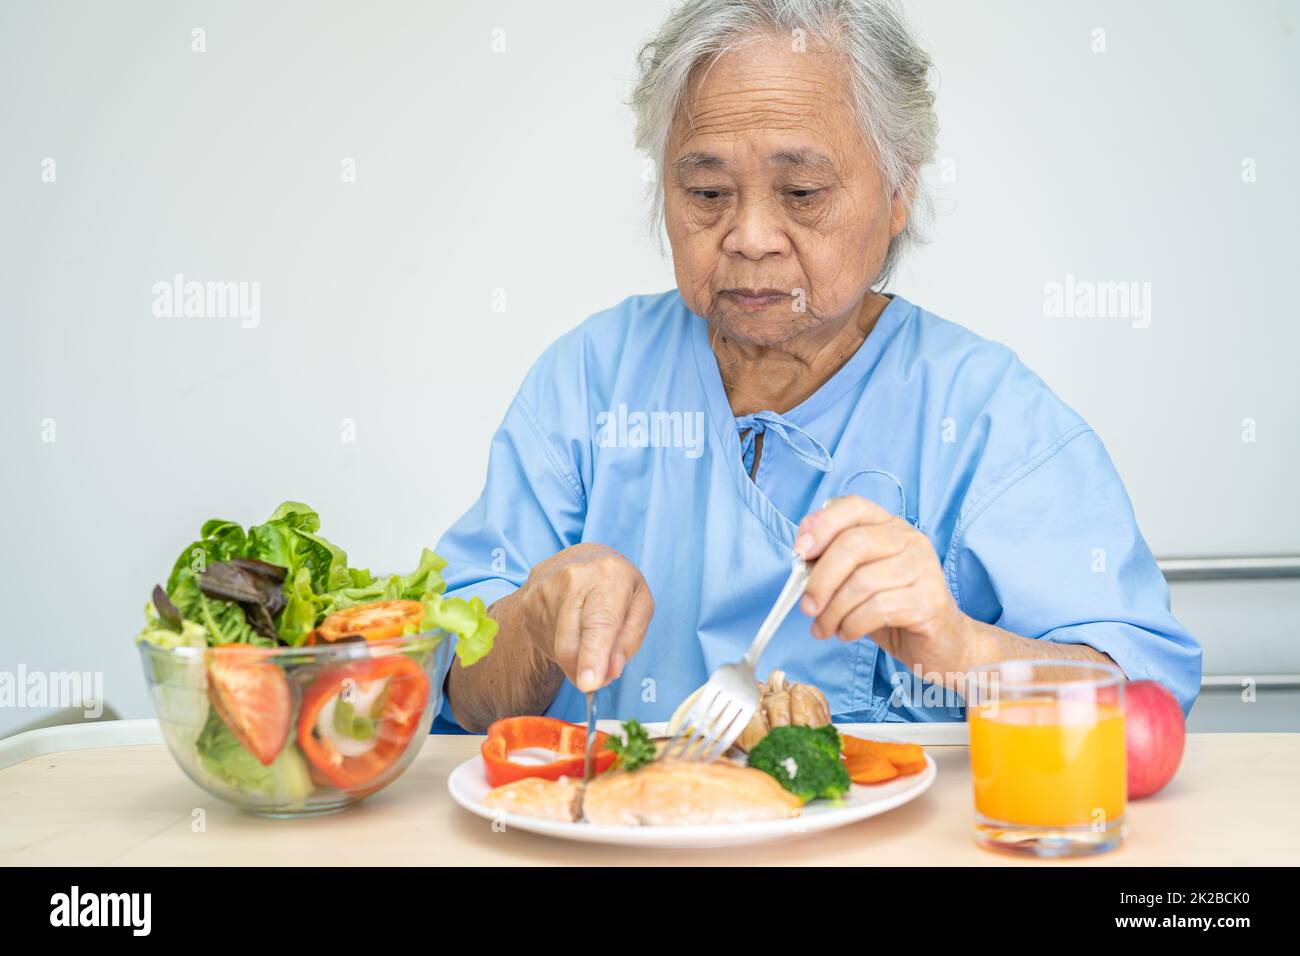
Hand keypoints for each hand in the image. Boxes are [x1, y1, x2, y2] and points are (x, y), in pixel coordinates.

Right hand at [517, 543, 653, 692]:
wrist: (581, 559)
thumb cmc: (617, 586)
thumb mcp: (640, 605)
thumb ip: (630, 639)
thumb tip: (611, 671)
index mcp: (608, 574)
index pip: (599, 622)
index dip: (593, 656)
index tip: (589, 684)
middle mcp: (572, 577)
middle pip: (571, 640)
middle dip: (580, 669)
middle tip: (592, 684)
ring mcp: (544, 589)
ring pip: (558, 647)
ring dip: (575, 659)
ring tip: (590, 639)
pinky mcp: (528, 602)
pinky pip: (546, 642)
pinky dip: (561, 649)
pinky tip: (572, 630)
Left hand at [794, 496, 979, 676]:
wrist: (941, 642)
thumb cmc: (892, 608)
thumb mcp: (857, 580)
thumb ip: (832, 562)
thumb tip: (800, 552)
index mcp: (890, 526)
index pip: (853, 507)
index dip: (822, 525)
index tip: (799, 553)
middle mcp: (910, 539)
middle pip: (853, 544)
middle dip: (820, 579)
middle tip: (806, 607)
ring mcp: (924, 568)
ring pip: (862, 582)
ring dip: (833, 611)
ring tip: (824, 628)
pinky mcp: (930, 600)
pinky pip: (879, 608)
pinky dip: (852, 624)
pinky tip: (847, 633)